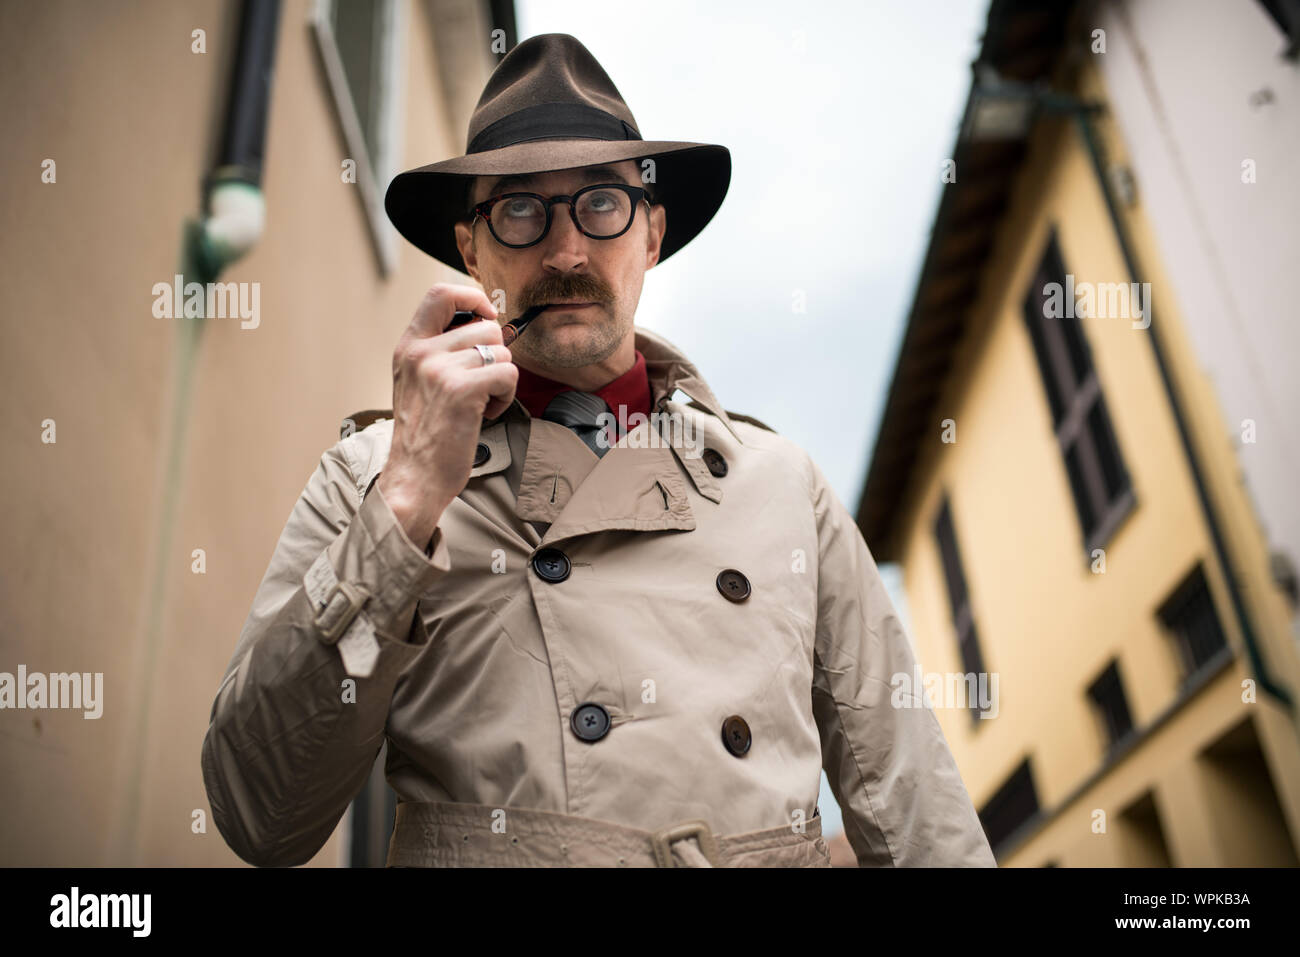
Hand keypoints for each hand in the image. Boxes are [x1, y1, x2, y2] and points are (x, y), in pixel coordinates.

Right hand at [376, 284, 516, 549]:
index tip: (486, 318)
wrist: (414, 478)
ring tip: (482, 402)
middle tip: (483, 383)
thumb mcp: (418, 381)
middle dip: (496, 354)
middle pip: (486, 326)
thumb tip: (487, 324)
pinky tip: (487, 413)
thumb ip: (441, 350)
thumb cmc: (424, 434)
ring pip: (501, 352)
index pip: (441, 292)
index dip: (473, 297)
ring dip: (502, 379)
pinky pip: (507, 373)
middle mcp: (421, 352)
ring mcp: (439, 370)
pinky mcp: (461, 391)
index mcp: (409, 346)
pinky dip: (505, 395)